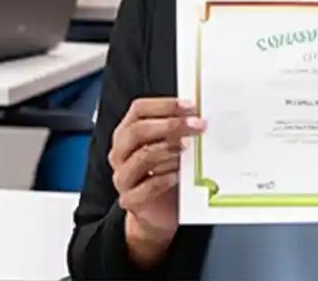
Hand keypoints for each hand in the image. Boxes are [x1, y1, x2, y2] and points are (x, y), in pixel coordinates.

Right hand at [109, 98, 203, 249]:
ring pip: (142, 157)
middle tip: (195, 126)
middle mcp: (120, 153)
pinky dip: (165, 178)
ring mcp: (122, 177)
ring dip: (169, 150)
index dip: (165, 105)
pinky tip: (179, 175)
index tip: (190, 106)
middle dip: (170, 126)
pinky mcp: (130, 200)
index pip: (139, 110)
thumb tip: (197, 115)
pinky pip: (147, 187)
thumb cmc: (165, 174)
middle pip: (138, 131)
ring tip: (189, 148)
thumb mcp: (169, 148)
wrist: (158, 212)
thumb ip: (176, 131)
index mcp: (127, 133)